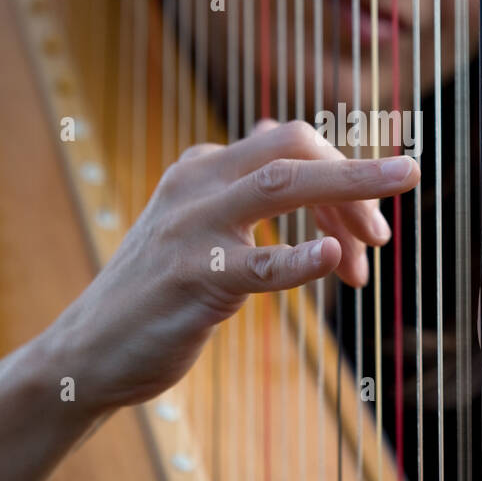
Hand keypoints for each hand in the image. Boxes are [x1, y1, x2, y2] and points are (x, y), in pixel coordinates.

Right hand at [46, 120, 419, 414]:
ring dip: (348, 195)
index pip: (291, 142)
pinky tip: (333, 260)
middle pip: (292, 149)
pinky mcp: (192, 281)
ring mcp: (192, 230)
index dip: (344, 173)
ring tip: (388, 223)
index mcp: (204, 167)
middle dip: (356, 174)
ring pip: (281, 189)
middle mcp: (197, 184)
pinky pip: (256, 264)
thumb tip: (278, 129)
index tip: (369, 229)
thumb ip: (239, 180)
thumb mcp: (195, 221)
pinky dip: (299, 260)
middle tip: (392, 223)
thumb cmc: (157, 290)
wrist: (89, 351)